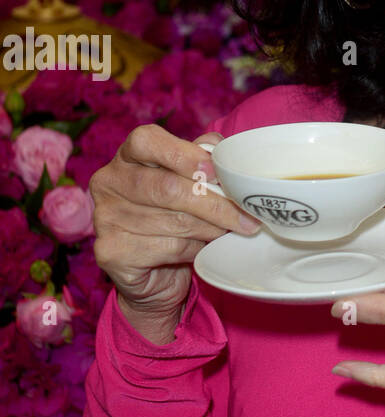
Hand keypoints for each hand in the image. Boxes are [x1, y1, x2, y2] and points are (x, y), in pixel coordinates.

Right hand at [90, 124, 260, 341]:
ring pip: (173, 220)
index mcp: (127, 157)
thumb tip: (223, 151)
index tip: (215, 172)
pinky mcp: (111, 251)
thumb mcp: (188, 182)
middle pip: (167, 187)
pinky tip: (203, 250)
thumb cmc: (174, 219)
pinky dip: (195, 249)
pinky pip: (168, 247)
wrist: (154, 275)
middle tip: (247, 217)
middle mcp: (108, 182)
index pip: (147, 141)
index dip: (185, 155)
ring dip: (210, 229)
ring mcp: (105, 217)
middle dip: (214, 204)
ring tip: (229, 232)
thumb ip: (202, 160)